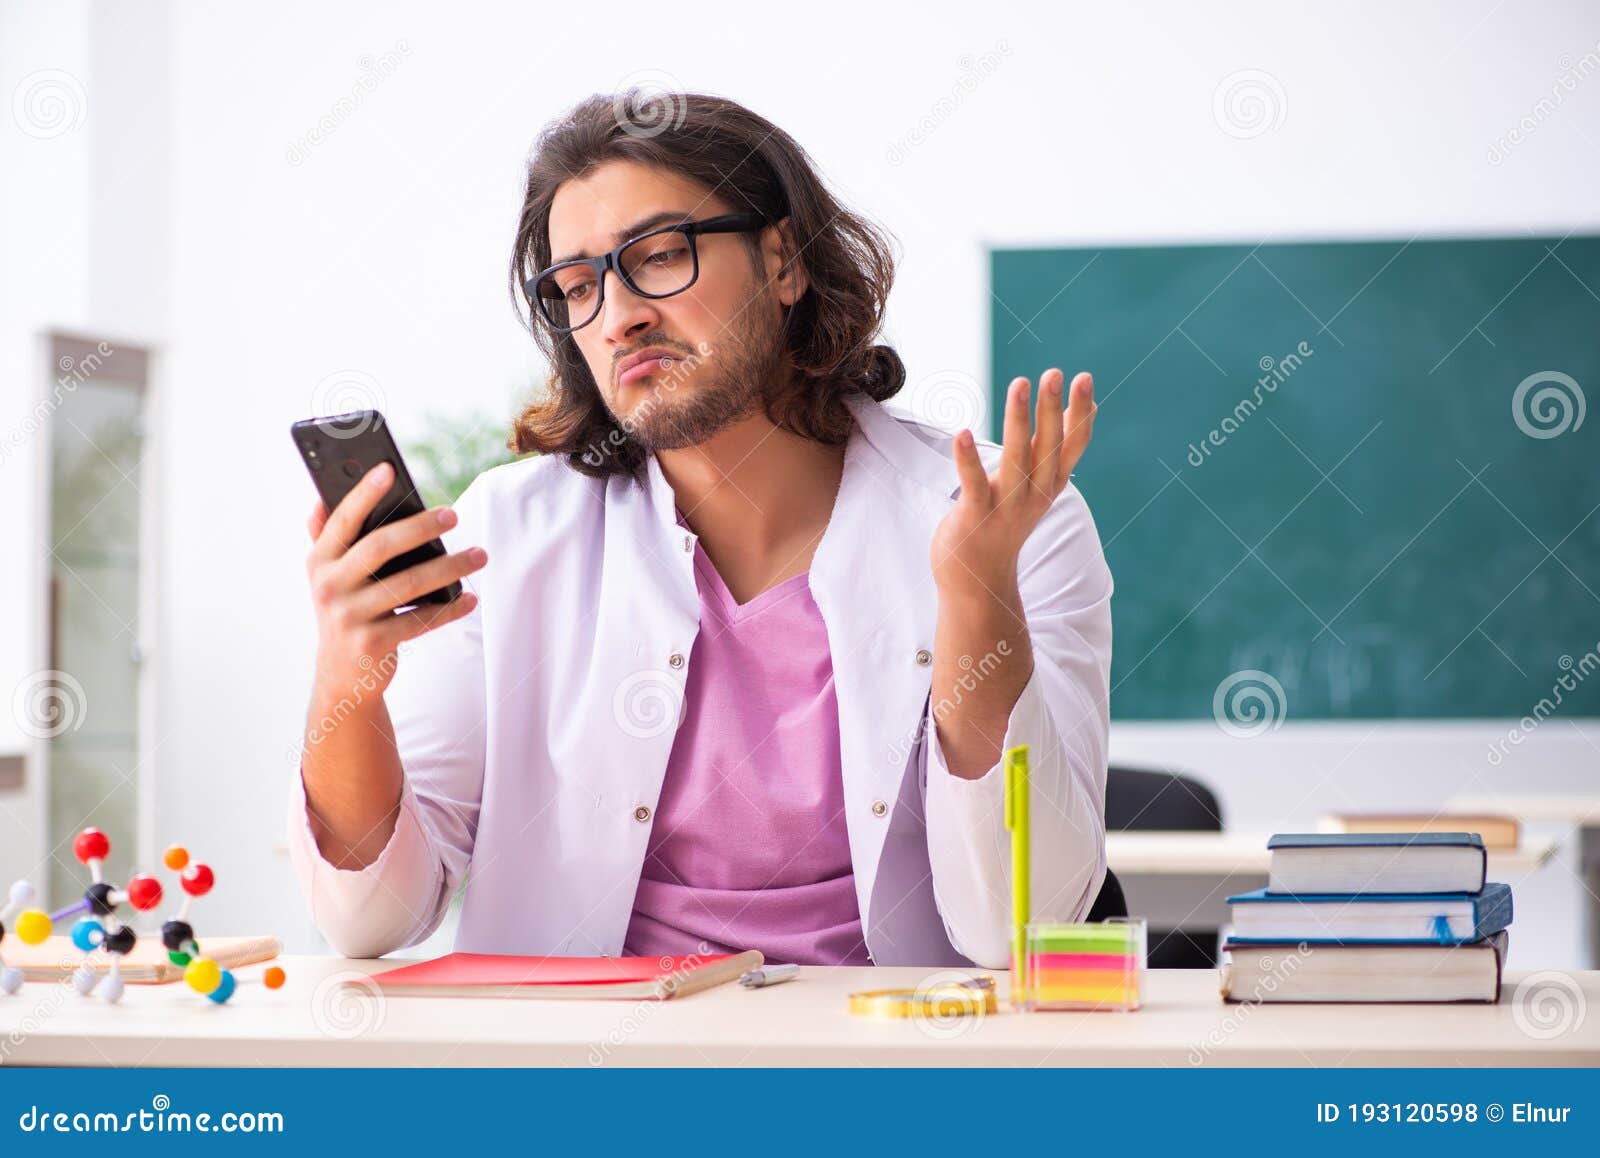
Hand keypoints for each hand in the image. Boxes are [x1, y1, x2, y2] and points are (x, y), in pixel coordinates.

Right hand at [304, 462, 486, 699]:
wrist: (342, 676)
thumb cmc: (346, 611)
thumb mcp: (329, 576)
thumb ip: (326, 538)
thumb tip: (323, 496)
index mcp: (320, 561)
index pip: (342, 520)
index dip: (364, 493)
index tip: (389, 469)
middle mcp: (329, 587)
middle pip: (380, 546)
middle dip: (420, 526)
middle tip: (453, 515)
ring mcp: (349, 617)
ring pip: (408, 583)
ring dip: (450, 567)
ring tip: (479, 555)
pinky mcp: (372, 644)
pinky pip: (420, 620)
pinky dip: (449, 608)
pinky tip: (470, 598)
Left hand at [931, 369, 1095, 594]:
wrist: (979, 580)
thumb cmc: (1005, 521)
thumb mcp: (1038, 484)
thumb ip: (1056, 448)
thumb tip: (1084, 408)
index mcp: (1050, 484)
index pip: (1073, 445)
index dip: (1080, 413)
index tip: (1084, 378)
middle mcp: (1035, 494)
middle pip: (1048, 447)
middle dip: (1051, 409)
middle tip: (1054, 373)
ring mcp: (1007, 507)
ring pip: (1017, 460)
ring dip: (1018, 421)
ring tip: (1020, 383)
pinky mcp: (975, 517)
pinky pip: (975, 484)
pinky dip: (968, 459)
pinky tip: (962, 432)